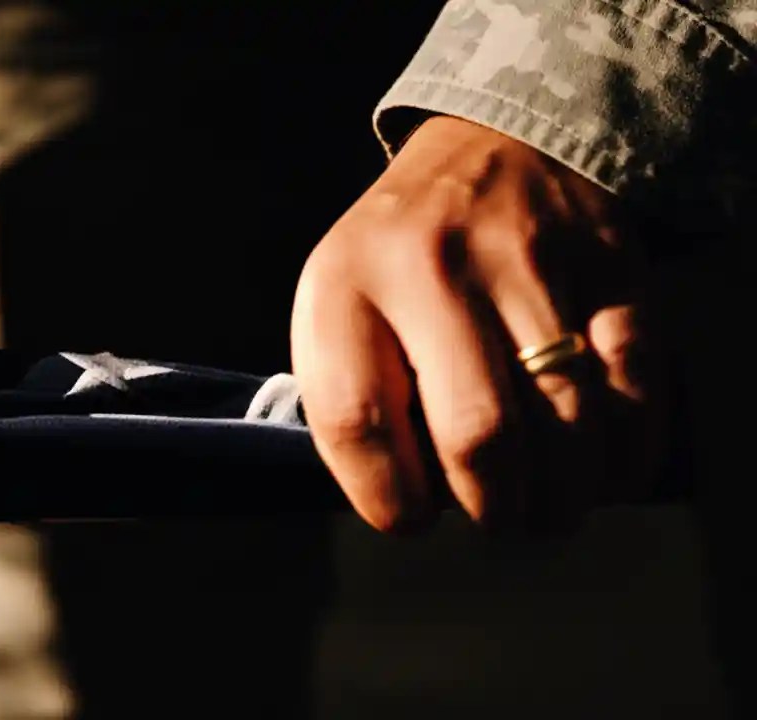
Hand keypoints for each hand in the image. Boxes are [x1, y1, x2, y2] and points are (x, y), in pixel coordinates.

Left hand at [291, 116, 660, 532]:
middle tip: (495, 518)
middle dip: (492, 509)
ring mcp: (529, 257)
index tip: (407, 517)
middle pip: (478, 433)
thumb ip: (352, 393)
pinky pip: (635, 385)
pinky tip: (601, 471)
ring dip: (562, 495)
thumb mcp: (337, 302)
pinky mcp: (610, 261)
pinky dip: (624, 454)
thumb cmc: (398, 259)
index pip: (356, 417)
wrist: (489, 144)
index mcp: (345, 281)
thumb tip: (407, 502)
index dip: (385, 496)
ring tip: (546, 506)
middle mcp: (433, 264)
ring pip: (567, 421)